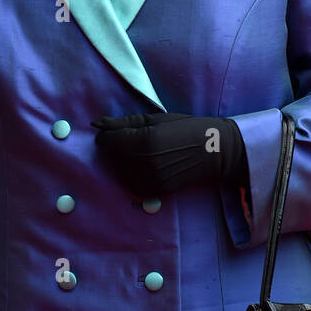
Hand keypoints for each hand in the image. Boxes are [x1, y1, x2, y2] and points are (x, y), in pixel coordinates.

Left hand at [92, 111, 246, 195]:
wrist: (213, 150)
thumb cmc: (186, 128)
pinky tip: (149, 165)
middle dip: (118, 148)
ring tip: (144, 153)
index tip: (119, 132)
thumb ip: (124, 122)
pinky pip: (132, 183)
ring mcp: (150, 180)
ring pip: (120, 172)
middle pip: (111, 157)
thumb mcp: (156, 118)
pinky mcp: (155, 191)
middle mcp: (143, 163)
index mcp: (143, 140)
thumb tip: (96, 124)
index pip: (106, 141)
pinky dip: (135, 174)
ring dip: (125, 162)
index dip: (109, 135)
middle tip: (137, 141)